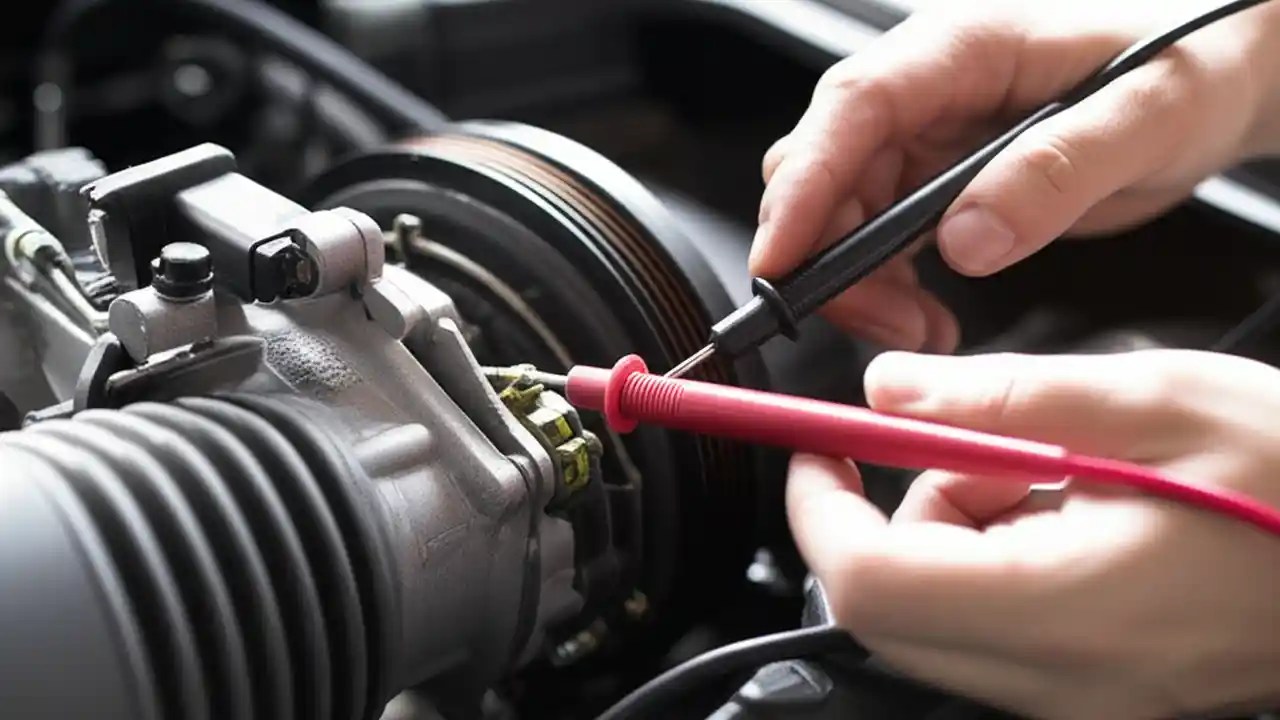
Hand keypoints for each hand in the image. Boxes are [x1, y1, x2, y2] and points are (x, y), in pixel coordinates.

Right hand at [752, 1, 1279, 351]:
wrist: (1218, 77)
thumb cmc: (1190, 66)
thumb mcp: (1145, 116)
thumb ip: (1055, 173)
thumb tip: (967, 239)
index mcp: (964, 47)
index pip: (855, 107)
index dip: (805, 182)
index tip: (781, 257)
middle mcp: (928, 89)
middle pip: (828, 170)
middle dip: (832, 257)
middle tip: (888, 323)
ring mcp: (926, 136)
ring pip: (842, 214)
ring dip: (863, 285)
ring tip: (924, 329)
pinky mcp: (936, 180)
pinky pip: (878, 238)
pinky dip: (888, 288)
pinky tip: (929, 315)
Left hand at [787, 349, 1279, 718]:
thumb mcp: (1153, 402)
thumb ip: (1002, 399)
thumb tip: (888, 391)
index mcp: (1069, 610)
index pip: (872, 584)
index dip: (817, 510)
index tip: (817, 444)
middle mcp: (1062, 683)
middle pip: (891, 610)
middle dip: (887, 510)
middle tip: (947, 434)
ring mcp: (1080, 701)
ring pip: (938, 618)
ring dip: (953, 528)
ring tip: (1053, 472)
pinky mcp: (1097, 696)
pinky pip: (992, 632)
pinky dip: (995, 560)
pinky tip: (1071, 512)